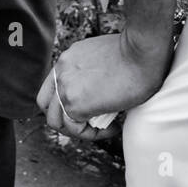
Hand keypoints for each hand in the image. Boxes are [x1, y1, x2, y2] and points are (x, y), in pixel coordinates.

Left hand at [37, 32, 170, 140]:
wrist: (141, 52)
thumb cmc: (135, 53)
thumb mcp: (104, 57)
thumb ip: (94, 72)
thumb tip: (101, 90)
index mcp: (68, 59)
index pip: (53, 87)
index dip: (67, 102)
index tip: (93, 105)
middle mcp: (61, 71)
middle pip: (46, 104)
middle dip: (65, 119)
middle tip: (90, 123)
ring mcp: (65, 87)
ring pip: (55, 120)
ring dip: (77, 130)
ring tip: (102, 129)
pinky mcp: (75, 104)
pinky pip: (75, 129)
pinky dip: (91, 134)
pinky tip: (112, 129)